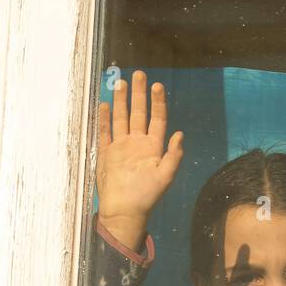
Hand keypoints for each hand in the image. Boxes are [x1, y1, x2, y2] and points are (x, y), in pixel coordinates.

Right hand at [96, 70, 183, 251]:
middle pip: (138, 113)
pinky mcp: (107, 153)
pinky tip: (105, 105)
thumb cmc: (146, 196)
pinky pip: (105, 132)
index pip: (157, 118)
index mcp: (153, 147)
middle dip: (139, 94)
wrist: (124, 211)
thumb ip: (173, 156)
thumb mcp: (165, 177)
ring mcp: (121, 147)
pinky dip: (105, 119)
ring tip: (120, 83)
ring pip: (121, 119)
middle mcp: (137, 143)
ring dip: (121, 102)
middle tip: (139, 74)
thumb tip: (180, 134)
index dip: (158, 102)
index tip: (157, 85)